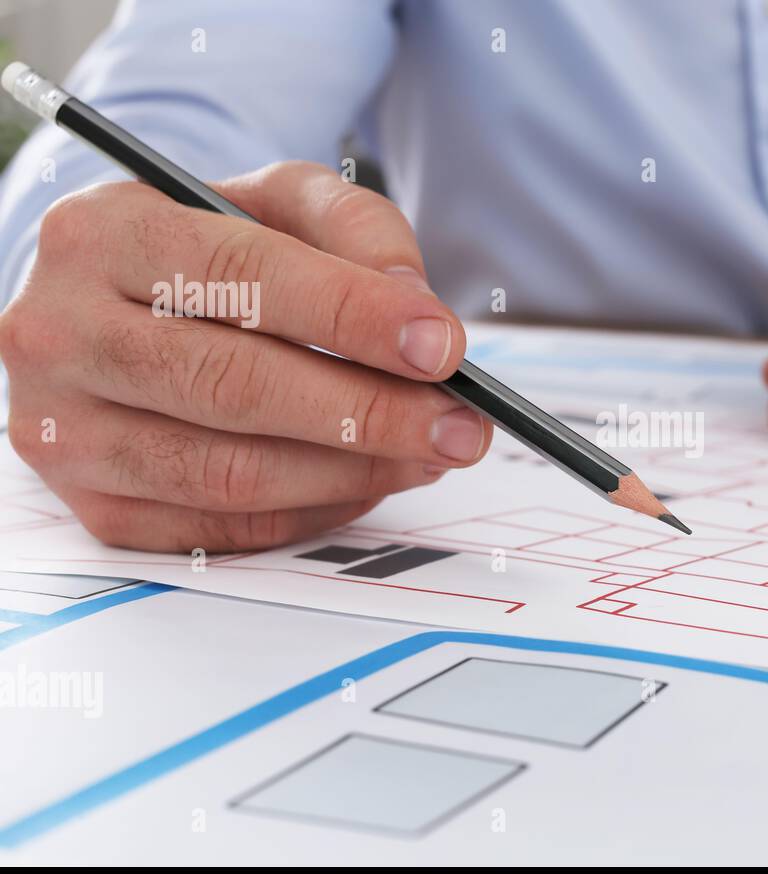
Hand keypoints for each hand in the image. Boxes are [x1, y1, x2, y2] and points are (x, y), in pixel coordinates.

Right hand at [0, 161, 490, 551]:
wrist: (118, 308)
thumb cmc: (211, 253)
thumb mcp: (279, 204)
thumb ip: (355, 230)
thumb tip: (418, 311)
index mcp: (100, 234)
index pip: (241, 275)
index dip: (352, 316)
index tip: (441, 346)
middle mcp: (60, 333)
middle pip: (235, 386)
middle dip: (368, 412)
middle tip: (459, 425)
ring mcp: (66, 432)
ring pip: (231, 473)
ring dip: (354, 472)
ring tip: (430, 454)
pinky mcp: (96, 507)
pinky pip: (225, 528)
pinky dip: (314, 511)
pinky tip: (368, 480)